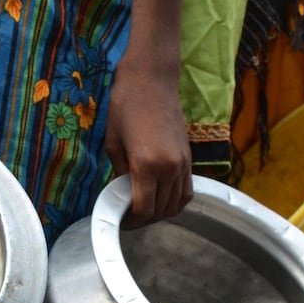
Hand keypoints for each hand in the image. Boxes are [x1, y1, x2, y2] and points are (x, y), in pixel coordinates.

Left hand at [105, 52, 192, 228]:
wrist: (152, 80)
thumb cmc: (125, 106)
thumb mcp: (113, 143)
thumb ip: (119, 174)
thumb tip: (122, 195)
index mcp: (147, 165)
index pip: (144, 210)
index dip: (132, 222)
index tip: (120, 222)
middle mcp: (170, 168)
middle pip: (162, 211)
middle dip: (144, 220)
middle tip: (128, 217)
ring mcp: (183, 164)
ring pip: (178, 204)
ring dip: (161, 212)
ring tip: (144, 209)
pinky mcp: (189, 158)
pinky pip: (187, 190)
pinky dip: (176, 201)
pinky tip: (161, 198)